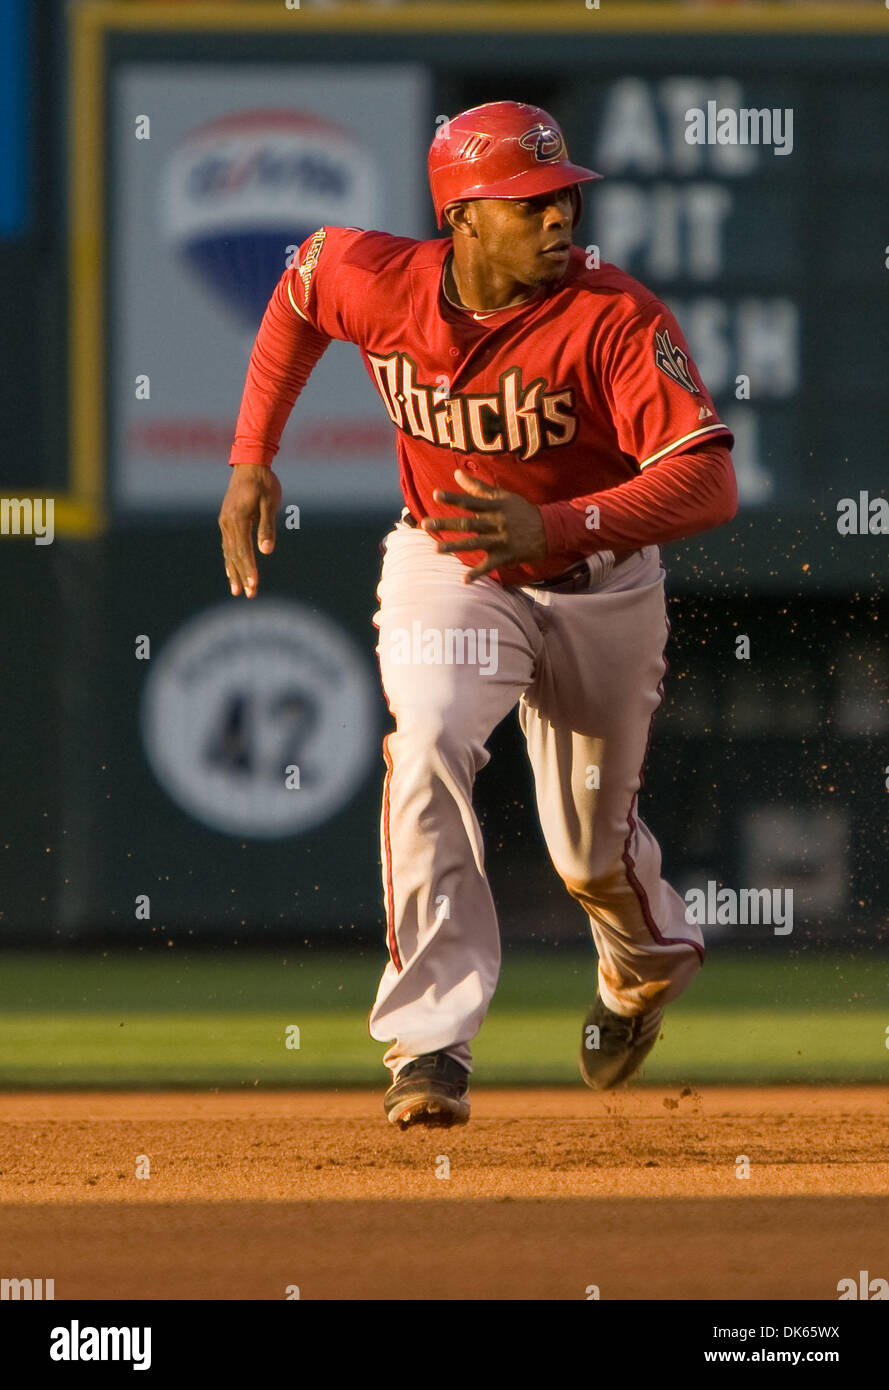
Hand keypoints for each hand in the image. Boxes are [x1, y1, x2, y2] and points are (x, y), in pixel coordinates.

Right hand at [218, 464, 281, 597]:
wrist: (249, 464)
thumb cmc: (264, 482)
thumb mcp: (270, 503)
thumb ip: (267, 527)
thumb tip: (266, 551)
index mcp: (238, 519)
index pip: (244, 550)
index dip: (249, 569)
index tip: (254, 585)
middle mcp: (227, 523)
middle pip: (235, 555)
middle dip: (242, 576)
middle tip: (248, 594)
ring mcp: (225, 522)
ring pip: (229, 552)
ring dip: (234, 572)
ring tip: (237, 590)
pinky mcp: (226, 521)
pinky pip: (227, 545)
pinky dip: (229, 560)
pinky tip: (231, 572)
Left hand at [421, 469, 546, 581]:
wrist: (549, 530)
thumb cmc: (521, 511)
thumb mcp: (503, 496)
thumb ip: (478, 487)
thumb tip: (456, 474)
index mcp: (494, 507)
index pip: (470, 501)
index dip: (454, 498)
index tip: (435, 495)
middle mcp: (495, 522)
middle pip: (467, 523)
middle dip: (446, 524)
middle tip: (425, 524)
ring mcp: (500, 540)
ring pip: (474, 543)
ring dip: (455, 547)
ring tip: (436, 549)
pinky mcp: (505, 555)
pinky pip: (489, 566)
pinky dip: (477, 574)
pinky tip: (463, 580)